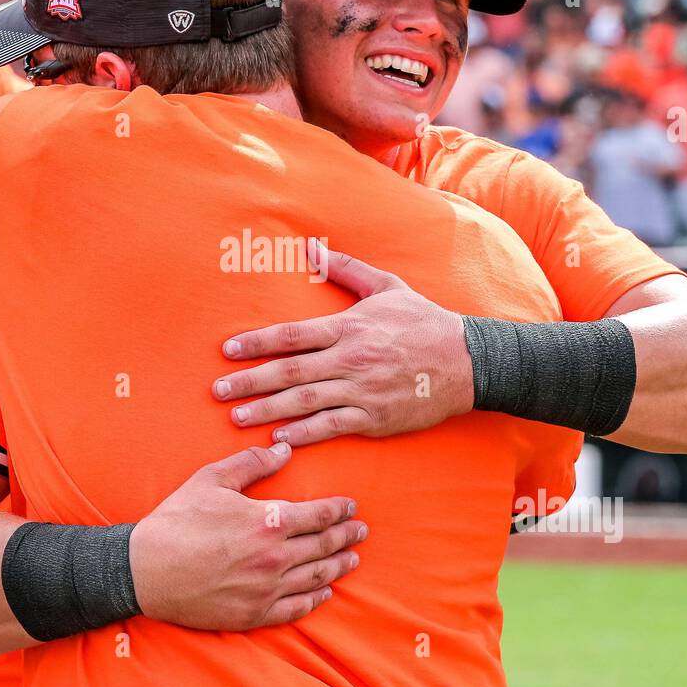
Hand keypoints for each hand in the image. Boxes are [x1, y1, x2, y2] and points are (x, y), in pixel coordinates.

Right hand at [129, 442, 366, 629]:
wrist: (145, 571)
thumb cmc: (176, 521)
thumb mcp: (211, 480)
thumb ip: (251, 464)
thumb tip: (283, 450)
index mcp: (268, 522)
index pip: (319, 515)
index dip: (340, 510)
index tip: (351, 507)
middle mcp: (275, 558)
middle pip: (324, 546)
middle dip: (347, 536)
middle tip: (361, 531)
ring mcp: (266, 589)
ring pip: (316, 577)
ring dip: (338, 566)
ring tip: (352, 559)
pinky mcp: (254, 614)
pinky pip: (296, 608)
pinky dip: (315, 599)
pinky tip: (324, 591)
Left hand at [213, 240, 472, 445]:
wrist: (468, 361)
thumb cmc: (424, 322)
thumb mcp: (387, 286)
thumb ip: (346, 269)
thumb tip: (309, 248)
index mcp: (349, 327)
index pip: (292, 336)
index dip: (256, 343)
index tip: (228, 351)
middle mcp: (351, 359)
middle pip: (290, 372)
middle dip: (250, 381)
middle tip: (217, 391)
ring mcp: (363, 390)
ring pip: (306, 402)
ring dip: (268, 410)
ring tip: (237, 416)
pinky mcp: (375, 417)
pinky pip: (333, 426)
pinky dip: (305, 433)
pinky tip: (280, 438)